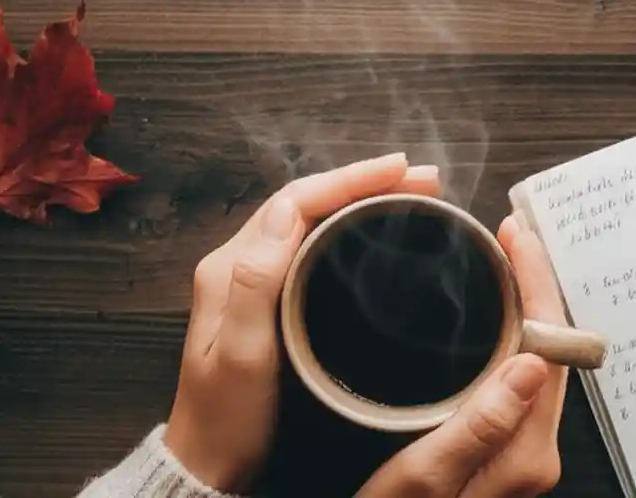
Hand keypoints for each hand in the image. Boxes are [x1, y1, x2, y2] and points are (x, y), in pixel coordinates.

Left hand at [163, 153, 440, 492]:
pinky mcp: (271, 301)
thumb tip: (286, 210)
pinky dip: (352, 229)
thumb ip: (258, 281)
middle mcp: (241, 264)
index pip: (297, 200)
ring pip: (314, 221)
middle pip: (309, 202)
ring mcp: (255, 281)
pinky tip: (379, 233)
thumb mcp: (244, 354)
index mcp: (231, 266)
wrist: (211, 464)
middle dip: (365, 182)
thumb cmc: (227, 418)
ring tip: (413, 194)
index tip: (401, 171)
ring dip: (362, 200)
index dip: (351, 179)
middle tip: (424, 179)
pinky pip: (315, 246)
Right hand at [356, 212, 567, 497]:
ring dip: (525, 305)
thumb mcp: (422, 481)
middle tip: (511, 234)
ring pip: (535, 358)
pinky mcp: (501, 447)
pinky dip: (509, 334)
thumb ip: (477, 426)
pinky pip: (517, 377)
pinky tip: (492, 314)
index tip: (516, 236)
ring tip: (504, 259)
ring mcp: (519, 448)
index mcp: (526, 452)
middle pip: (551, 346)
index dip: (537, 283)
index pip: (550, 346)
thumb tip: (529, 363)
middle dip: (536, 284)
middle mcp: (533, 449)